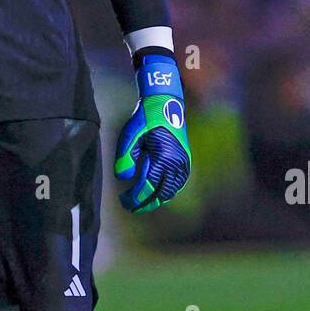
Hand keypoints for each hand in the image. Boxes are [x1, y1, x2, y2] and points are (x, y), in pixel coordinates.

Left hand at [114, 51, 191, 212]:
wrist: (165, 103)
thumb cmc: (145, 118)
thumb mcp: (130, 135)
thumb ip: (125, 157)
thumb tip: (124, 178)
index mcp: (163, 157)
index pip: (148, 186)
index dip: (136, 198)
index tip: (125, 202)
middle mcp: (176, 162)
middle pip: (161, 193)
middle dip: (146, 203)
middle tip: (132, 207)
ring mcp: (183, 161)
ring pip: (172, 190)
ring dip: (158, 198)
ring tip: (143, 201)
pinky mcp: (185, 159)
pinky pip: (178, 182)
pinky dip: (168, 190)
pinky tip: (158, 191)